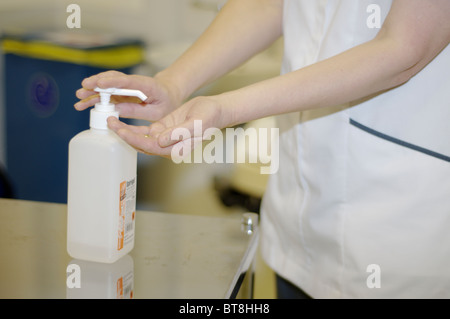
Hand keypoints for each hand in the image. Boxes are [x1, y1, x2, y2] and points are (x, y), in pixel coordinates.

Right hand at [75, 70, 181, 121]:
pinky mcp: (121, 92)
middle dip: (97, 83)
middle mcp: (133, 82)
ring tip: (79, 97)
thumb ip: (137, 111)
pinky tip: (84, 101)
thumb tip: (116, 110)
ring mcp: (126, 86)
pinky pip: (106, 92)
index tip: (100, 83)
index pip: (128, 81)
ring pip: (107, 85)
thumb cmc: (166, 103)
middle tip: (84, 87)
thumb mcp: (157, 112)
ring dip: (92, 90)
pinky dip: (95, 96)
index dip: (113, 82)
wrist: (169, 93)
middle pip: (113, 80)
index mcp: (147, 85)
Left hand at [107, 95, 231, 158]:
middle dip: (124, 135)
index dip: (134, 139)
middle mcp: (167, 147)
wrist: (214, 110)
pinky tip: (120, 122)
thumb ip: (178, 133)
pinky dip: (132, 128)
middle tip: (109, 122)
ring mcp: (163, 138)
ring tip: (111, 121)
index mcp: (175, 149)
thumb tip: (160, 140)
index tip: (121, 131)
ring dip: (125, 131)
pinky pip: (144, 131)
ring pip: (140, 138)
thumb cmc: (209, 118)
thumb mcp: (195, 124)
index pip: (149, 146)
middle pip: (140, 144)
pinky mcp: (162, 129)